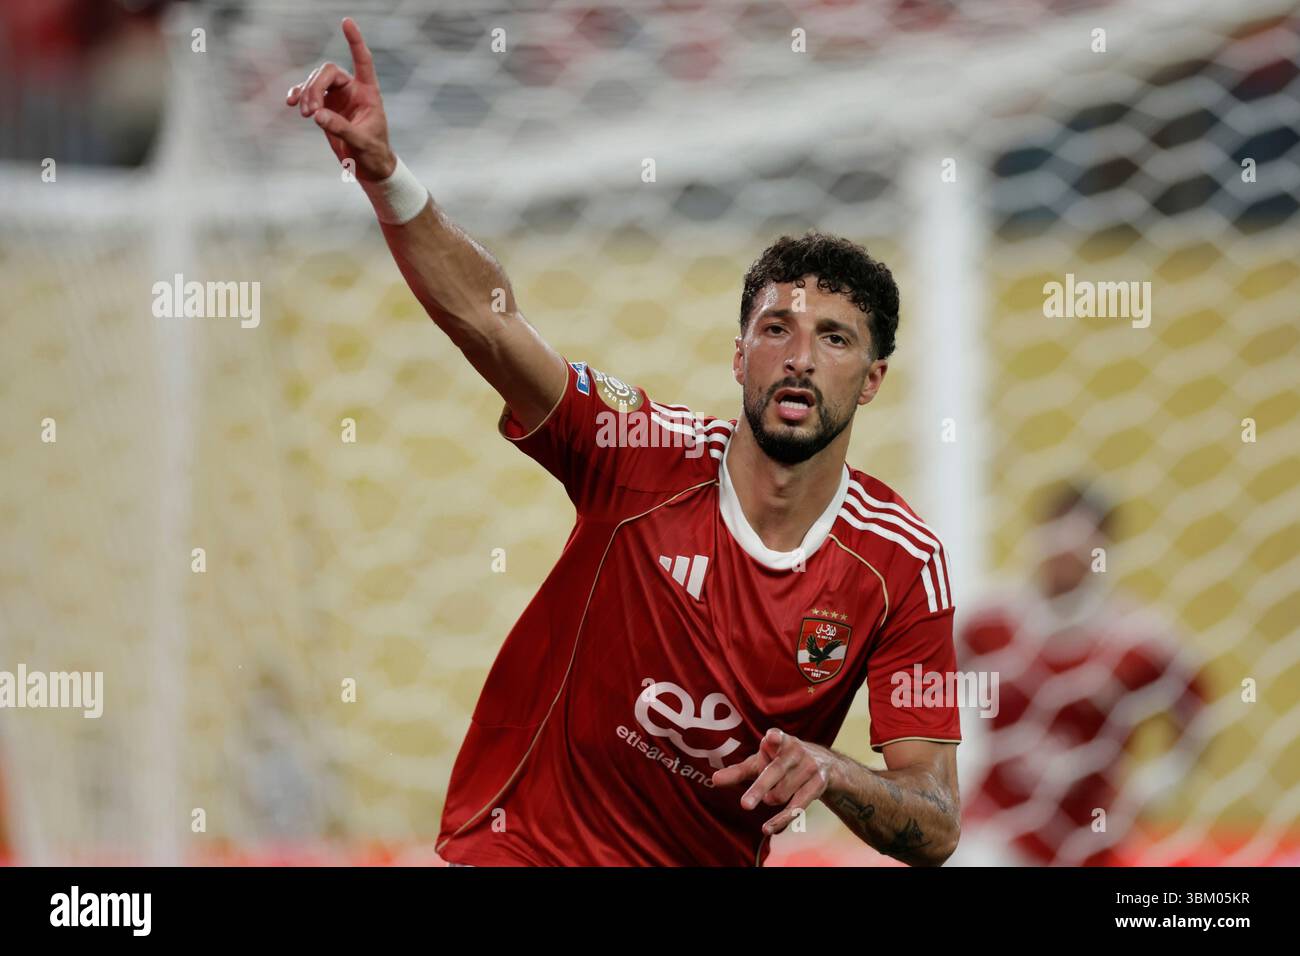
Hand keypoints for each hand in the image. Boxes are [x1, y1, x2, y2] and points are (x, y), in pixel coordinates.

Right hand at [286, 17, 395, 180]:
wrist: (368, 167)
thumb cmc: (373, 153)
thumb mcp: (362, 142)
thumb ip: (341, 128)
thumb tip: (317, 115)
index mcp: (368, 92)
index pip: (363, 61)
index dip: (355, 41)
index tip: (346, 22)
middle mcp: (352, 90)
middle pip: (328, 72)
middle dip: (315, 87)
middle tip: (310, 112)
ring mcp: (337, 97)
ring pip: (315, 81)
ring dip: (306, 94)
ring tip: (304, 113)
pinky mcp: (325, 107)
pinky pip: (307, 94)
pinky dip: (298, 95)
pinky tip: (290, 102)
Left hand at [711, 728, 836, 835]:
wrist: (826, 765)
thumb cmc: (782, 763)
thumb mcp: (761, 764)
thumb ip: (738, 772)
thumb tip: (713, 780)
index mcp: (779, 741)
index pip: (776, 737)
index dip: (774, 737)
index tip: (771, 738)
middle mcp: (795, 751)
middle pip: (775, 772)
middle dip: (760, 789)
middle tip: (744, 805)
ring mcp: (809, 767)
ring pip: (782, 794)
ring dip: (770, 800)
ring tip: (769, 797)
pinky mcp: (818, 784)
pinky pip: (797, 806)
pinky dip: (781, 819)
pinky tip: (767, 828)